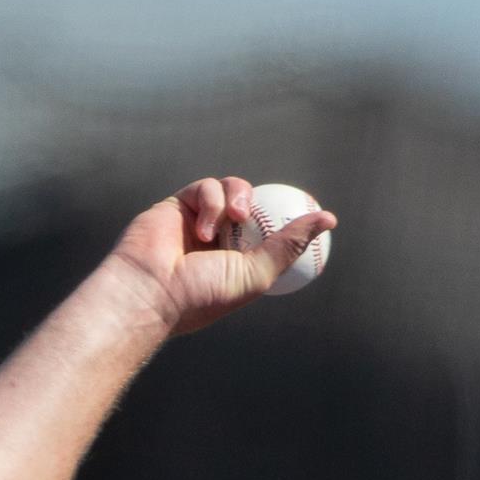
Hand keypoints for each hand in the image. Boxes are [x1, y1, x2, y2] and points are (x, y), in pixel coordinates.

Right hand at [99, 177, 337, 335]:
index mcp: (240, 260)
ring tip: (236, 218)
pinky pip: (205, 187)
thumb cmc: (203, 292)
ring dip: (238, 199)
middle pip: (253, 205)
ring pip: (231, 189)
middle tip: (269, 213)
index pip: (271, 232)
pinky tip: (205, 228)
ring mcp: (199, 220)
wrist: (152, 291)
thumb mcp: (256, 273)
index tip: (318, 213)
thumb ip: (288, 245)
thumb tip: (327, 219)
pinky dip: (211, 202)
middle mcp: (221, 239)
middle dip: (262, 206)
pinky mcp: (178, 204)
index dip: (290, 221)